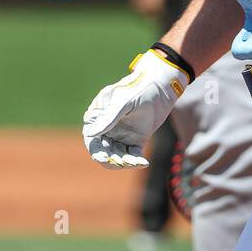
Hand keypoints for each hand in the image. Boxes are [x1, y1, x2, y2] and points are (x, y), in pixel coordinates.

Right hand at [83, 50, 186, 168]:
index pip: (91, 137)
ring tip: (135, 162)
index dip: (95, 149)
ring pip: (117, 155)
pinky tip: (144, 163)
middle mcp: (108, 128)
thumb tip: (89, 134)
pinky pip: (133, 155)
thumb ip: (108, 117)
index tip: (102, 156)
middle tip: (119, 163)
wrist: (162, 87)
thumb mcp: (123, 101)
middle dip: (109, 159)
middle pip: (103, 149)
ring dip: (123, 162)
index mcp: (99, 116)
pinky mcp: (136, 140)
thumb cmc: (139, 88)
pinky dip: (137, 161)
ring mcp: (121, 135)